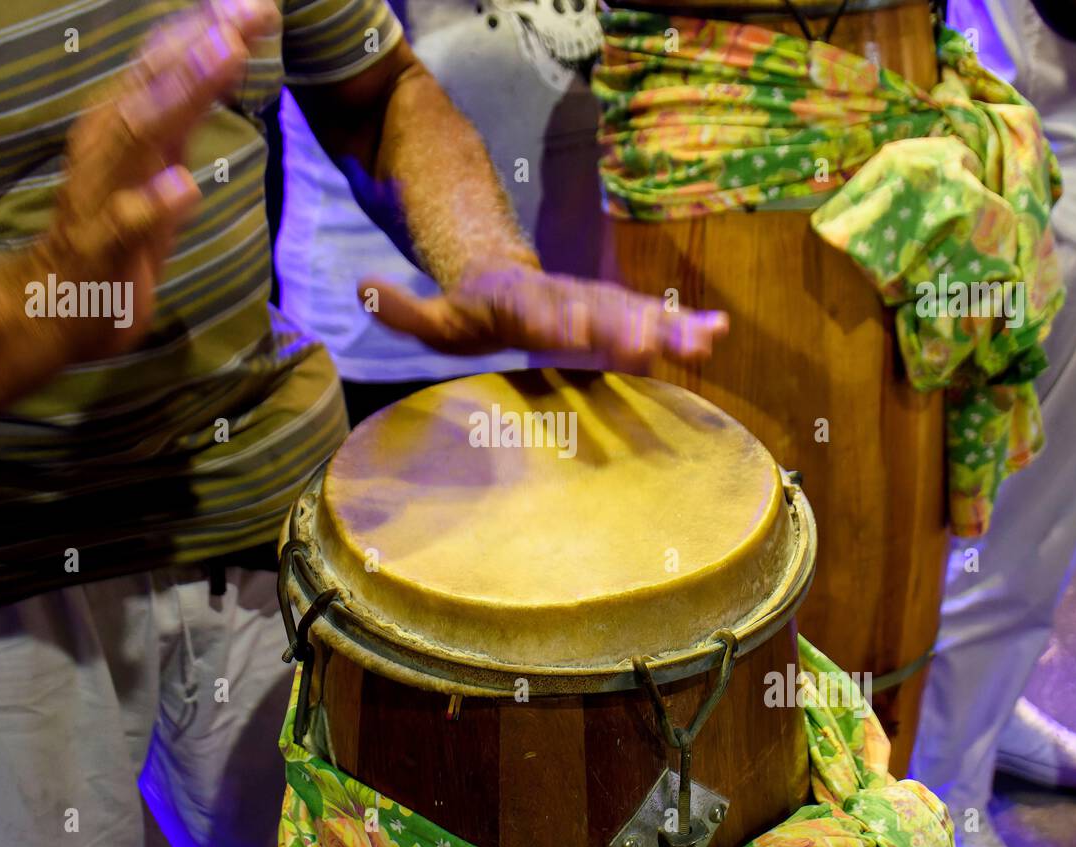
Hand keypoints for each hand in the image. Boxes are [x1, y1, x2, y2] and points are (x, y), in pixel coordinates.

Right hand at [35, 0, 280, 362]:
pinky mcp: (102, 248)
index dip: (208, 33)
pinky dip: (154, 204)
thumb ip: (185, 117)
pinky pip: (127, 223)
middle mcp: (110, 148)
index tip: (258, 5)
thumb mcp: (159, 168)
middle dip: (202, 48)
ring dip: (183, 95)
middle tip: (247, 14)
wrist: (56, 305)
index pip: (166, 68)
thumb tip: (222, 59)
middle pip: (155, 86)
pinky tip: (184, 186)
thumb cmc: (117, 236)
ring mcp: (103, 195)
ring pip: (141, 136)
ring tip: (224, 58)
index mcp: (124, 127)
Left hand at [360, 261, 728, 372]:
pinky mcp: (609, 314)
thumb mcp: (427, 315)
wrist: (501, 273)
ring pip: (631, 311)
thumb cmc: (465, 308)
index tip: (575, 335)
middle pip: (596, 309)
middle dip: (627, 327)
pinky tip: (716, 334)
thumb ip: (399, 308)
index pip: (537, 309)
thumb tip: (359, 286)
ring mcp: (589, 303)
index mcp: (516, 299)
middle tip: (658, 344)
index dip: (554, 321)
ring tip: (706, 340)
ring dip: (667, 327)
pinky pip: (648, 318)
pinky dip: (681, 324)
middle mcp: (560, 297)